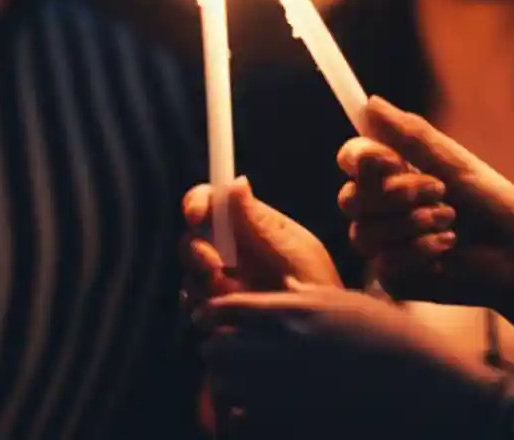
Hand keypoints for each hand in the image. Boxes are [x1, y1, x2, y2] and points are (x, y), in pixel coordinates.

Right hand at [181, 177, 341, 305]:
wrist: (323, 331)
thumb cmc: (316, 284)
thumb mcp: (293, 251)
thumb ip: (260, 223)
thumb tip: (237, 182)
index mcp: (247, 226)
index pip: (211, 203)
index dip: (197, 202)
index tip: (195, 216)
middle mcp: (229, 251)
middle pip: (190, 240)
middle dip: (194, 252)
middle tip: (214, 268)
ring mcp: (220, 284)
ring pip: (190, 277)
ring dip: (201, 285)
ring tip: (231, 299)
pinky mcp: (218, 315)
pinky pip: (195, 310)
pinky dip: (205, 313)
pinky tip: (228, 319)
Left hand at [198, 283, 504, 436]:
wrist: (429, 392)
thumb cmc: (398, 342)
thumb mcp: (355, 304)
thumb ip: (312, 295)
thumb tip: (287, 285)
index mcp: (298, 312)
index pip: (226, 308)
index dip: (212, 314)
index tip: (209, 321)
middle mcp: (285, 349)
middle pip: (217, 348)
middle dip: (217, 350)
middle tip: (228, 354)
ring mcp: (287, 391)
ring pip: (223, 387)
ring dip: (227, 384)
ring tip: (244, 385)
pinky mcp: (292, 426)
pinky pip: (240, 423)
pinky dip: (242, 418)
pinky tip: (260, 414)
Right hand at [338, 96, 513, 308]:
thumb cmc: (491, 204)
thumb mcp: (453, 163)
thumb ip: (411, 136)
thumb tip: (371, 103)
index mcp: (392, 174)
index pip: (351, 159)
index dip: (360, 158)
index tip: (392, 160)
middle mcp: (381, 208)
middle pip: (349, 198)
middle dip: (395, 194)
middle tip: (439, 192)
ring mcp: (384, 243)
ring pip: (363, 232)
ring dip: (412, 223)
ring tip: (450, 222)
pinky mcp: (393, 275)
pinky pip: (384, 261)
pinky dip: (420, 250)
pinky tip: (446, 247)